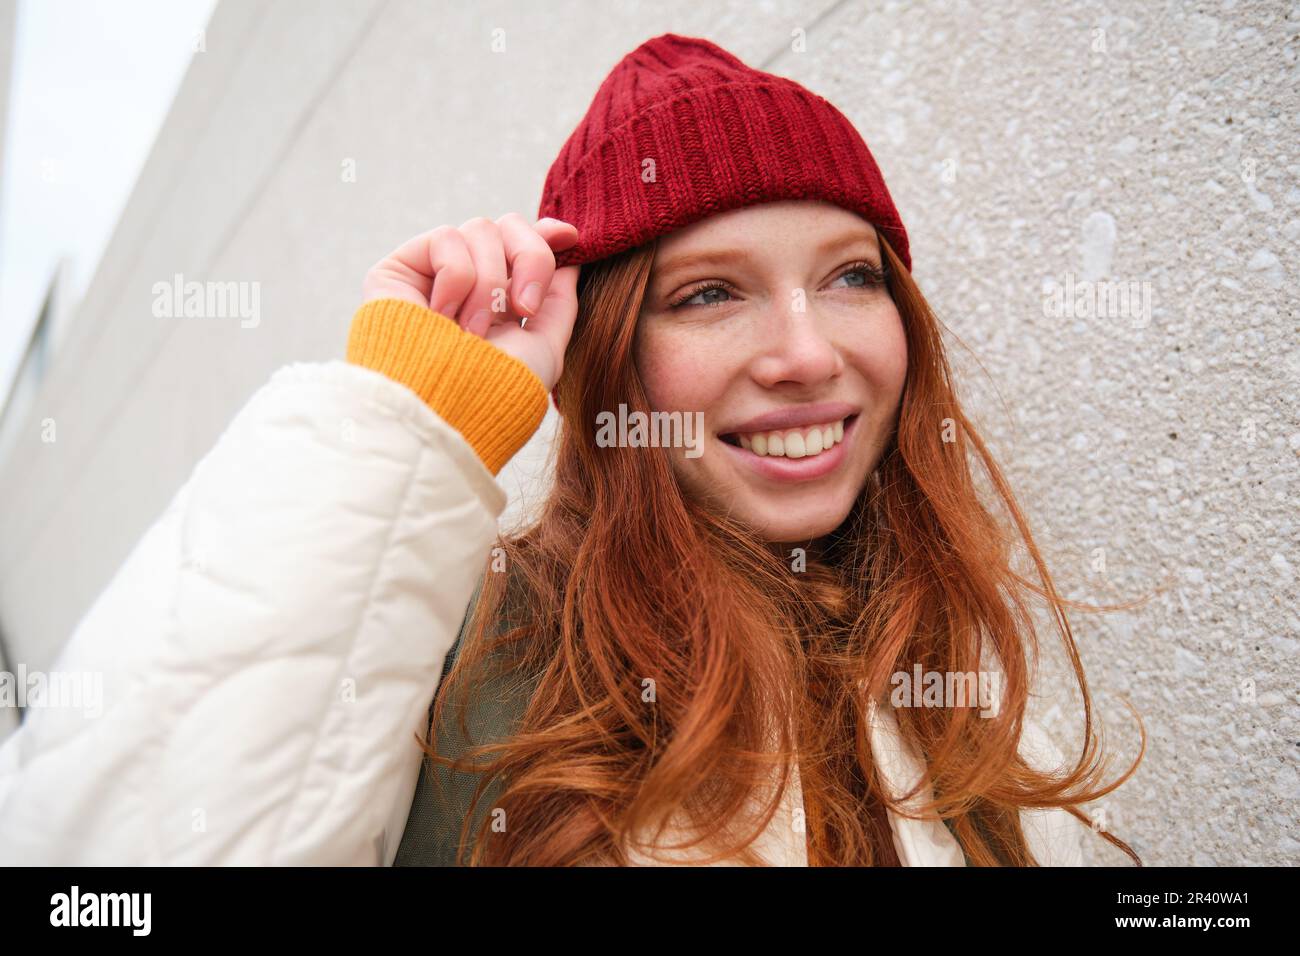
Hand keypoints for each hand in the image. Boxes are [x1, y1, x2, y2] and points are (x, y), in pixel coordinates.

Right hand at [362, 214, 579, 390]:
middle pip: (508, 225)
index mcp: (502, 302)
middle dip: (530, 257)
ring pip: (480, 228)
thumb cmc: (495, 390)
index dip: (545, 235)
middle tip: (524, 306)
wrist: (446, 406)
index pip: (523, 247)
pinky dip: (456, 277)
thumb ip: (559, 303)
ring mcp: (435, 274)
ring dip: (488, 281)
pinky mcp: (401, 268)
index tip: (569, 237)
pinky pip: (445, 239)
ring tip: (472, 329)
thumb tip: (570, 260)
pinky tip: (441, 315)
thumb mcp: (545, 349)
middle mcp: (470, 283)